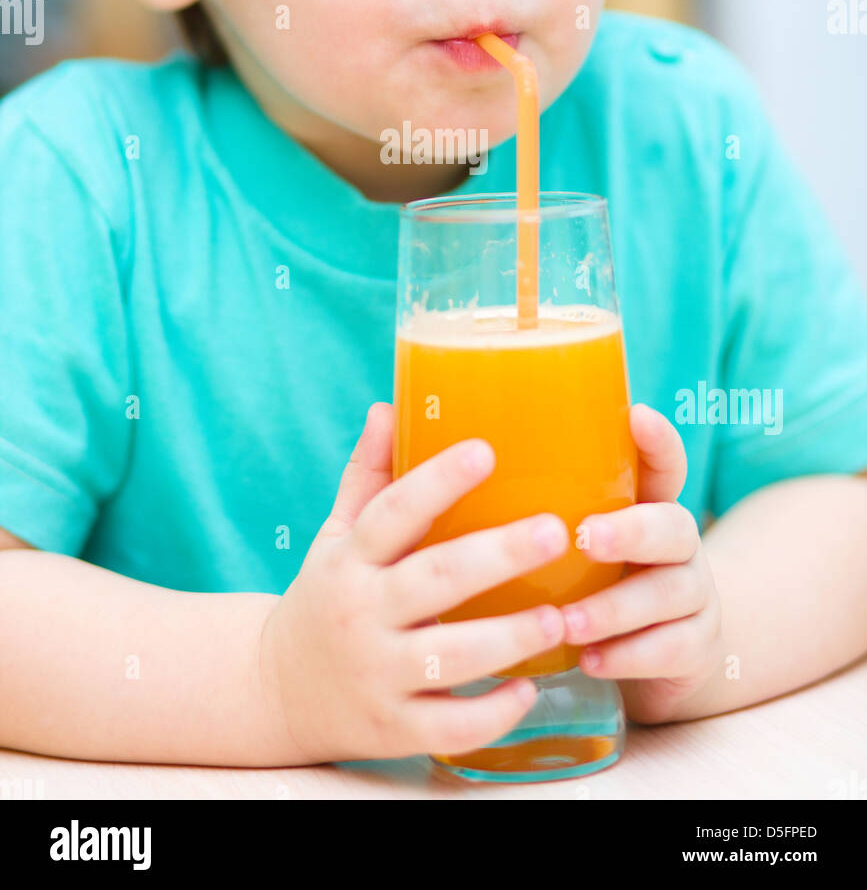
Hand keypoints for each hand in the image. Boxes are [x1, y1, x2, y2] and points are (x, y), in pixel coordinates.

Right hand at [258, 402, 571, 764]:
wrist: (275, 693)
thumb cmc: (326, 599)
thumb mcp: (336, 537)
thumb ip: (368, 476)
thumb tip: (390, 405)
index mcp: (350, 559)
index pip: (392, 512)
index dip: (437, 481)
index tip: (485, 450)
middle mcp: (360, 614)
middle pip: (432, 579)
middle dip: (496, 555)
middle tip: (555, 531)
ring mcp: (377, 675)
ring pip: (449, 657)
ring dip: (508, 637)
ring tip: (560, 616)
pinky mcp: (392, 729)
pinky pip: (448, 726)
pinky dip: (490, 713)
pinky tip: (528, 688)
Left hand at [561, 404, 724, 724]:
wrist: (661, 657)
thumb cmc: (595, 583)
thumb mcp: (574, 541)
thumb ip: (538, 507)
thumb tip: (448, 457)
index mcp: (648, 506)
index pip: (664, 465)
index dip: (656, 441)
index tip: (636, 416)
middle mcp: (678, 545)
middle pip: (674, 526)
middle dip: (632, 530)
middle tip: (586, 537)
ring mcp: (694, 596)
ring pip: (673, 592)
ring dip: (617, 607)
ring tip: (568, 621)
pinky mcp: (697, 648)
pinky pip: (672, 650)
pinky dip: (629, 656)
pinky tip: (590, 660)